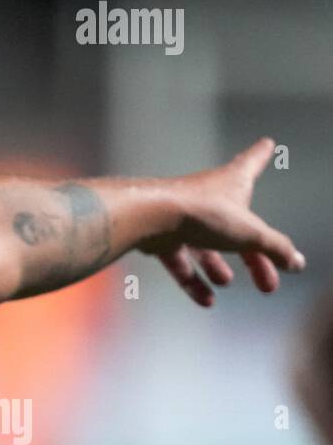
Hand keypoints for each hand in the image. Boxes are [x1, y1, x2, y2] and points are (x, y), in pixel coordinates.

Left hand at [137, 136, 305, 306]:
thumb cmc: (201, 212)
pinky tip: (206, 300)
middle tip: (267, 283)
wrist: (148, 217)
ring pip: (203, 244)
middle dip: (254, 256)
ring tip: (226, 282)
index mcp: (232, 182)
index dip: (261, 154)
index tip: (267, 143)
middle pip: (236, 227)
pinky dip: (193, 280)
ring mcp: (181, 215)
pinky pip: (179, 260)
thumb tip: (297, 262)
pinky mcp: (160, 234)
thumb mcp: (250, 233)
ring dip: (216, 266)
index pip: (252, 163)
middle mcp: (206, 196)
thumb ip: (275, 248)